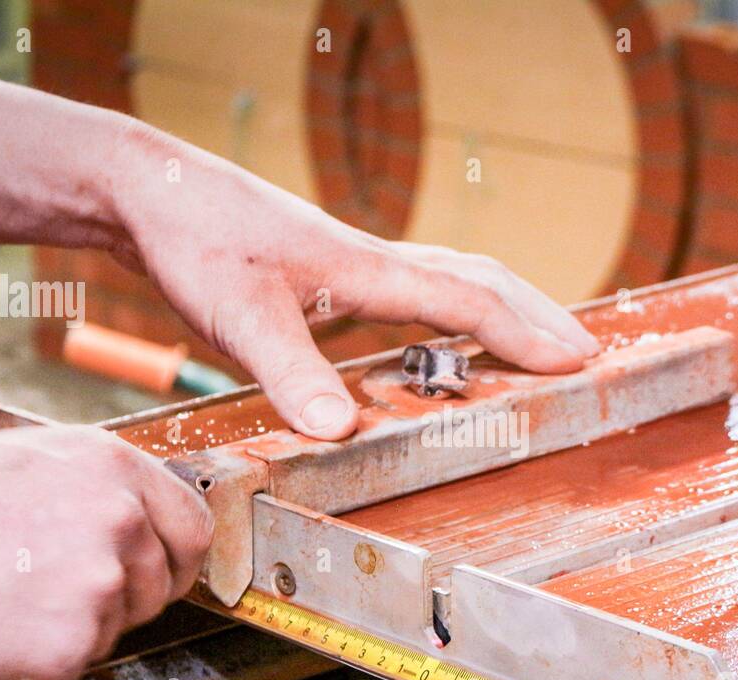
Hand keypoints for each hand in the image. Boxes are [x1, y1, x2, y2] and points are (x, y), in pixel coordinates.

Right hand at [0, 426, 211, 679]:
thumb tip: (133, 514)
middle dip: (121, 598)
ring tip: (6, 601)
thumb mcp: (25, 461)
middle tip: (53, 593)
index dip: (177, 556)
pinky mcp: (72, 641)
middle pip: (159, 585)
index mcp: (109, 465)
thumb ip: (93, 486)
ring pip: (115, 629)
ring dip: (73, 629)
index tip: (164, 571)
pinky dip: (38, 664)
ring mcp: (100, 581)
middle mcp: (119, 518)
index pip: (192, 523)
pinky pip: (74, 666)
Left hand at [104, 121, 600, 439]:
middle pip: (479, 277)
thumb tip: (339, 433)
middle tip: (585, 350)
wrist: (151, 189)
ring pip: (452, 277)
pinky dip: (456, 308)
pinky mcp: (332, 273)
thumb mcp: (238, 314)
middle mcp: (372, 261)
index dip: (524, 332)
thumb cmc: (194, 239)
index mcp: (364, 269)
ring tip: (538, 341)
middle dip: (537, 314)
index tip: (577, 361)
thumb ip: (290, 371)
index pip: (466, 298)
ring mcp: (354, 264)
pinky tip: (445, 335)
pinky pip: (419, 288)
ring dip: (504, 306)